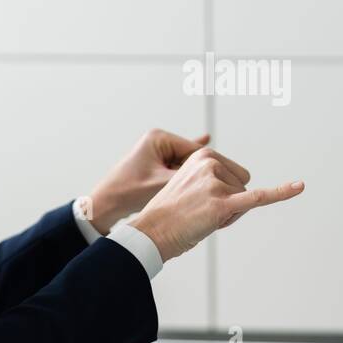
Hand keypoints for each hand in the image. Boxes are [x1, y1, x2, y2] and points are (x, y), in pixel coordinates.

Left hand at [88, 129, 229, 234]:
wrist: (103, 203)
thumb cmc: (128, 192)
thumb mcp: (162, 184)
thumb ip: (188, 180)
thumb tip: (218, 179)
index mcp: (160, 139)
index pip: (197, 150)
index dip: (218, 164)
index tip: (238, 176)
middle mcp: (160, 142)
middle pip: (196, 157)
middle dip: (214, 170)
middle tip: (239, 179)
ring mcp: (158, 154)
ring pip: (190, 166)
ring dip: (205, 177)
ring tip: (228, 185)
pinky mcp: (157, 166)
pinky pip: (181, 171)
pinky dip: (194, 177)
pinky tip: (214, 175)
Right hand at [129, 148, 304, 261]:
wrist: (151, 232)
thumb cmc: (170, 214)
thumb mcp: (190, 184)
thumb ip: (213, 178)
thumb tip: (242, 189)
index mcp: (204, 155)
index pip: (235, 175)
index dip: (223, 193)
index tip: (197, 199)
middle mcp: (211, 164)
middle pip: (242, 186)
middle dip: (228, 203)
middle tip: (200, 212)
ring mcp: (217, 184)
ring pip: (245, 201)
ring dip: (228, 215)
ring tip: (201, 218)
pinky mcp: (222, 204)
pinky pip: (258, 198)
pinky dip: (281, 193)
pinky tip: (299, 186)